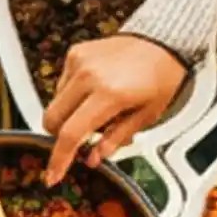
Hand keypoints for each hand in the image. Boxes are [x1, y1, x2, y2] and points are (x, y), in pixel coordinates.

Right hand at [43, 35, 185, 185]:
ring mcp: (79, 62)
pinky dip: (72, 96)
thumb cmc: (161, 76)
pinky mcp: (75, 53)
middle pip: (53, 118)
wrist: (163, 41)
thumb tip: (93, 158)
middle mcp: (89, 75)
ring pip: (55, 103)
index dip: (59, 159)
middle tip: (79, 142)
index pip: (72, 133)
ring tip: (96, 112)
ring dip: (68, 116)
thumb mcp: (146, 116)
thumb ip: (116, 139)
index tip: (53, 175)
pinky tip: (94, 94)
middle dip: (60, 137)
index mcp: (110, 94)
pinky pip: (61, 84)